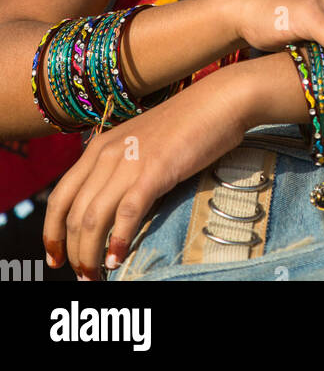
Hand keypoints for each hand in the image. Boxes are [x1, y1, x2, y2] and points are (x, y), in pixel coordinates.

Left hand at [42, 67, 252, 280]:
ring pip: (93, 218)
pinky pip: (128, 212)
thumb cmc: (185, 124)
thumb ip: (119, 168)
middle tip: (82, 275)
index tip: (54, 258)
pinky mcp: (156, 170)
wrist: (218, 101)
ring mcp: (130, 161)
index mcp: (99, 147)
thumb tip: (109, 210)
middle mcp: (107, 154)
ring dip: (90, 253)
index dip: (51, 232)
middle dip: (72, 251)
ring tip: (95, 275)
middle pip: (74, 214)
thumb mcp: (138, 143)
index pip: (59, 197)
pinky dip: (119, 240)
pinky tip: (117, 258)